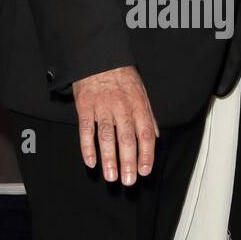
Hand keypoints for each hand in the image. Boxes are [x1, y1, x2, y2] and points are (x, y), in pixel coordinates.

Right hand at [72, 65, 159, 184]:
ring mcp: (102, 107)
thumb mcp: (142, 93)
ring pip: (106, 137)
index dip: (146, 154)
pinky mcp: (85, 107)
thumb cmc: (122, 78)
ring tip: (111, 177)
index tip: (145, 171)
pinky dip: (87, 147)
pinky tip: (90, 162)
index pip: (145, 134)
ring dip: (109, 159)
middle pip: (126, 139)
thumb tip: (155, 138)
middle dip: (128, 162)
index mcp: (138, 106)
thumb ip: (148, 116)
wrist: (99, 58)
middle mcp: (122, 108)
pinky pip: (86, 130)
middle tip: (128, 181)